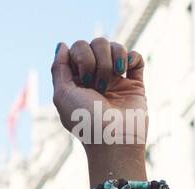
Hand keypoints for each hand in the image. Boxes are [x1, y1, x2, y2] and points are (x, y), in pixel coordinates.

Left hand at [52, 38, 146, 153]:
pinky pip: (135, 56)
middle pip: (97, 43)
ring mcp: (115, 80)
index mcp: (77, 80)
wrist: (114, 140)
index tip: (82, 77)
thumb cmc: (85, 122)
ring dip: (113, 59)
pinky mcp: (134, 83)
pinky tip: (126, 72)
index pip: (77, 48)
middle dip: (96, 60)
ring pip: (115, 46)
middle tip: (98, 85)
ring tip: (112, 82)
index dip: (80, 56)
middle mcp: (95, 77)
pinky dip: (132, 57)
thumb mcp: (62, 96)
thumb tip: (61, 45)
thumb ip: (58, 68)